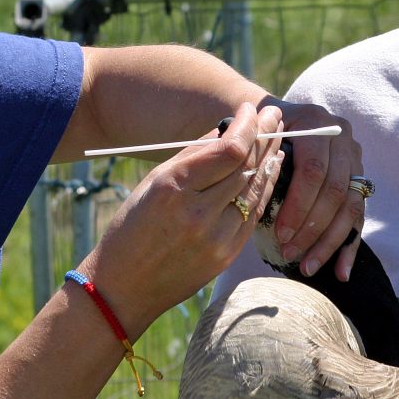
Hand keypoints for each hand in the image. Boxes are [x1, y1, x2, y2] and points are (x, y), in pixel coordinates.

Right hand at [81, 101, 283, 332]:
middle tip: (273, 115)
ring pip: (254, 190)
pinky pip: (252, 216)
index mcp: (173, 189)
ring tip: (276, 139)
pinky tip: (269, 173)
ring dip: (269, 162)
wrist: (122, 288)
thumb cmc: (131, 228)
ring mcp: (215, 239)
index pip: (228, 150)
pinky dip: (262, 190)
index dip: (246, 126)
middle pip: (245, 167)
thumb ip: (191, 157)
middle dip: (263, 137)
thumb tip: (226, 130)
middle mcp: (197, 213)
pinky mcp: (225, 257)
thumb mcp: (153, 184)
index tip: (249, 109)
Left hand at [261, 98, 364, 279]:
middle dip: (312, 228)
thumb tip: (251, 183)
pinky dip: (349, 247)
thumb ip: (256, 150)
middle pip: (335, 191)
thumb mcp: (256, 131)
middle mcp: (342, 139)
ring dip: (329, 243)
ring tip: (307, 267)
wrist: (274, 117)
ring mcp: (354, 161)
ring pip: (350, 208)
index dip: (298, 204)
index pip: (313, 170)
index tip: (280, 233)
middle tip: (289, 253)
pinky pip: (358, 217)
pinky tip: (340, 273)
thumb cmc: (258, 130)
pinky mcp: (358, 183)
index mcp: (316, 123)